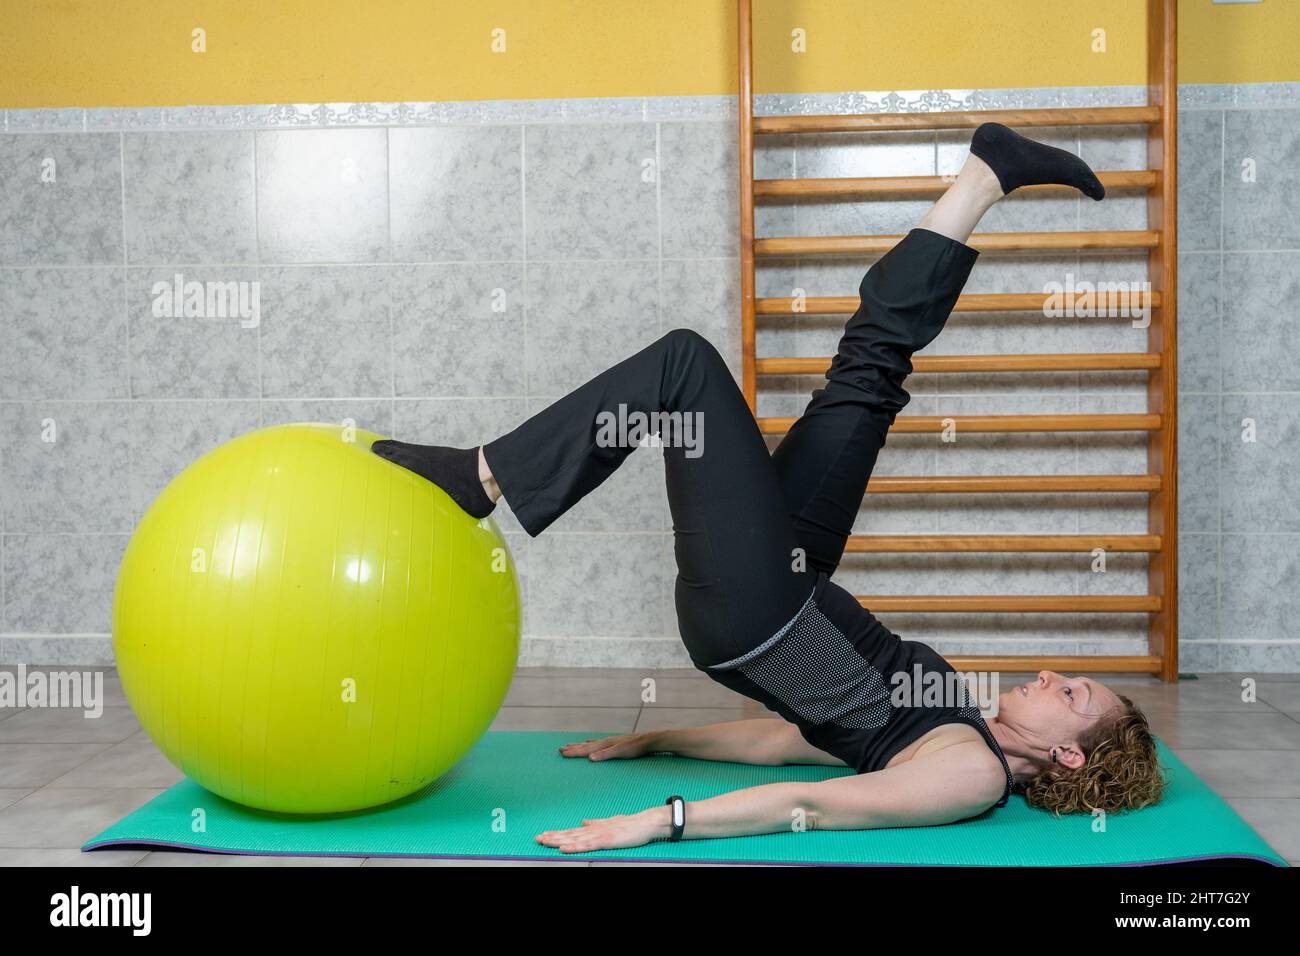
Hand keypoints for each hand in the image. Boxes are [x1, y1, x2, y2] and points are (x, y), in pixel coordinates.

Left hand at [536, 807, 668, 853]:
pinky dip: (574, 847)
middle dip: (553, 837)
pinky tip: (563, 848)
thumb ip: (596, 822)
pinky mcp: (606, 841)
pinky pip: (587, 845)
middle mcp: (593, 830)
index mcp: (594, 827)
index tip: (544, 834)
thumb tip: (584, 821)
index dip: (558, 833)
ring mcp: (599, 835)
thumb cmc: (631, 825)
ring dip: (558, 841)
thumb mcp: (611, 822)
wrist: (645, 822)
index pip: (572, 831)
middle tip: (538, 838)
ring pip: (574, 839)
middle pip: (569, 834)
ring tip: (545, 842)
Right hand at [558, 732, 657, 761]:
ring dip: (579, 745)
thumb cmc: (634, 748)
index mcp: (604, 744)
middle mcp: (604, 742)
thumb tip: (590, 758)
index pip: (586, 749)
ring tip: (570, 744)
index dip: (574, 752)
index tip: (562, 753)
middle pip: (585, 745)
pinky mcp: (613, 743)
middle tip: (560, 750)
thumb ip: (605, 755)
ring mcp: (608, 741)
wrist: (647, 740)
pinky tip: (589, 741)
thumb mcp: (620, 752)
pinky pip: (597, 742)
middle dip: (573, 749)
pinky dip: (591, 742)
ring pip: (590, 743)